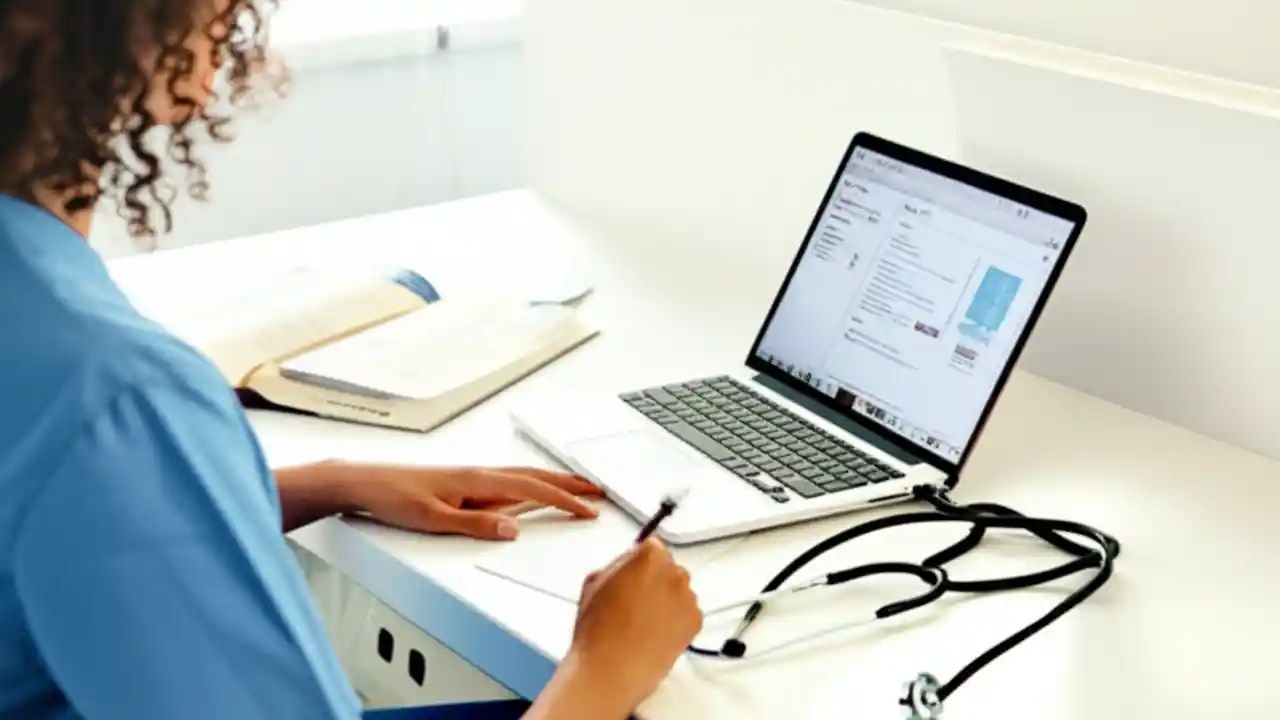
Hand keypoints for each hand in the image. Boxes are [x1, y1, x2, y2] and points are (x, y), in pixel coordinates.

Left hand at [311, 462, 603, 539]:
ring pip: (525, 476)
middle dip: (570, 483)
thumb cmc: (394, 498)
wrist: (365, 482)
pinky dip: (532, 483)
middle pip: (536, 476)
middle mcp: (480, 474)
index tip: (588, 510)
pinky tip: (532, 491)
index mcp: (478, 480)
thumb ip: (476, 525)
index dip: (564, 500)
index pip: (533, 489)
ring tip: (575, 487)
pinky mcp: (464, 482)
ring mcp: (473, 477)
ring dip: (554, 481)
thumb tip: (514, 529)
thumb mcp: (434, 519)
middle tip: (598, 491)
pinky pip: (510, 480)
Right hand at [567, 540, 702, 710]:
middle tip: (634, 601)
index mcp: (650, 556)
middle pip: (668, 568)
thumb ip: (617, 565)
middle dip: (655, 580)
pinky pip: (687, 613)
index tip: (631, 575)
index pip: (651, 546)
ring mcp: (688, 598)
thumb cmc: (597, 629)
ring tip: (643, 622)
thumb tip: (628, 565)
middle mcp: (675, 573)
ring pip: (679, 591)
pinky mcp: (695, 623)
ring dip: (667, 600)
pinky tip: (655, 633)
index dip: (638, 562)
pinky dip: (676, 620)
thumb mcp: (594, 581)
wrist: (611, 669)